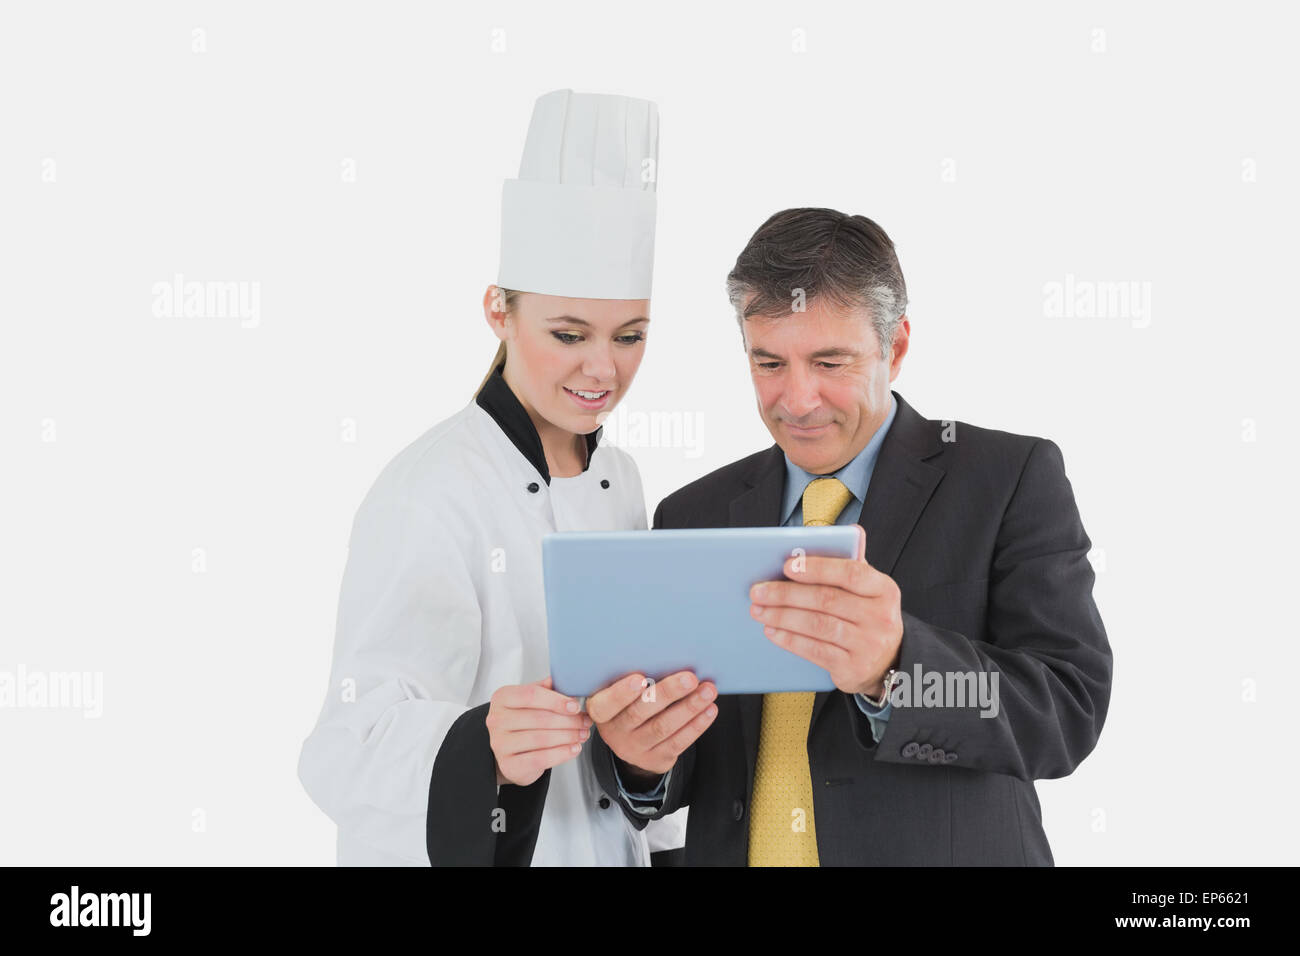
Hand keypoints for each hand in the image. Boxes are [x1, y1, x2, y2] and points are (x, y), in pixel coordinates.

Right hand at [486, 676, 590, 786]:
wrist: (510, 753)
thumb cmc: (522, 723)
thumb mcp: (530, 700)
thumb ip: (545, 688)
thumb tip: (567, 679)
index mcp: (502, 697)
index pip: (531, 695)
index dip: (556, 700)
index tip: (575, 705)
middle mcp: (497, 720)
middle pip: (539, 718)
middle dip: (569, 720)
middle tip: (585, 721)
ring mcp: (500, 744)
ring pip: (542, 738)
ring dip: (568, 736)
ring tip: (582, 734)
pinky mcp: (509, 765)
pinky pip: (541, 759)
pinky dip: (562, 753)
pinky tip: (574, 748)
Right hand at [586, 670, 717, 779]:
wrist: (632, 740)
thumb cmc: (629, 702)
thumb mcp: (621, 691)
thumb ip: (634, 678)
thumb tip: (667, 655)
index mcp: (601, 711)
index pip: (606, 704)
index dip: (621, 693)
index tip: (639, 678)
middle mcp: (615, 732)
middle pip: (640, 713)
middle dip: (668, 693)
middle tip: (690, 678)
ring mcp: (634, 748)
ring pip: (663, 727)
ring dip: (689, 707)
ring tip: (708, 690)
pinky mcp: (655, 759)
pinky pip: (678, 742)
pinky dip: (696, 724)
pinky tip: (709, 709)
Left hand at [749, 527, 902, 696]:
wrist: (890, 662)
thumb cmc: (868, 617)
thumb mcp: (869, 591)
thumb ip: (849, 565)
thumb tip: (839, 531)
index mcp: (883, 589)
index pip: (850, 573)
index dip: (816, 568)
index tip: (787, 566)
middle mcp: (880, 617)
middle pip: (826, 600)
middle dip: (786, 594)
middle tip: (758, 591)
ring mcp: (868, 644)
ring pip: (817, 625)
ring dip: (782, 616)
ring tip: (759, 610)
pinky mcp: (853, 668)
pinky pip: (815, 651)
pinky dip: (789, 639)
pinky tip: (772, 631)